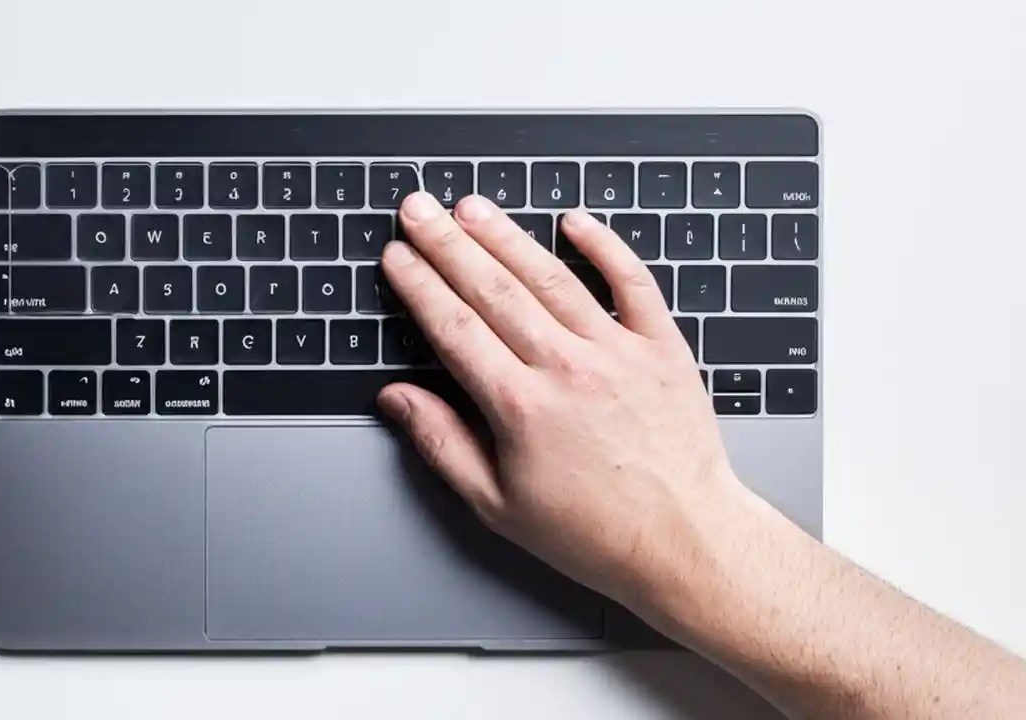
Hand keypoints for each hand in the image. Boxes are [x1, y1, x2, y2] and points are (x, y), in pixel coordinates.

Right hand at [377, 191, 758, 619]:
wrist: (684, 540)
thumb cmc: (593, 531)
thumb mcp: (497, 505)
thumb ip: (441, 444)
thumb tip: (397, 399)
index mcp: (520, 407)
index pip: (454, 328)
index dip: (419, 286)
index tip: (397, 257)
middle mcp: (566, 368)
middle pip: (492, 290)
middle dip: (447, 244)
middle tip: (418, 210)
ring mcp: (618, 352)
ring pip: (551, 277)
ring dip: (506, 236)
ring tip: (472, 207)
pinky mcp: (662, 348)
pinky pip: (632, 282)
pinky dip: (605, 246)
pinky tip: (574, 220)